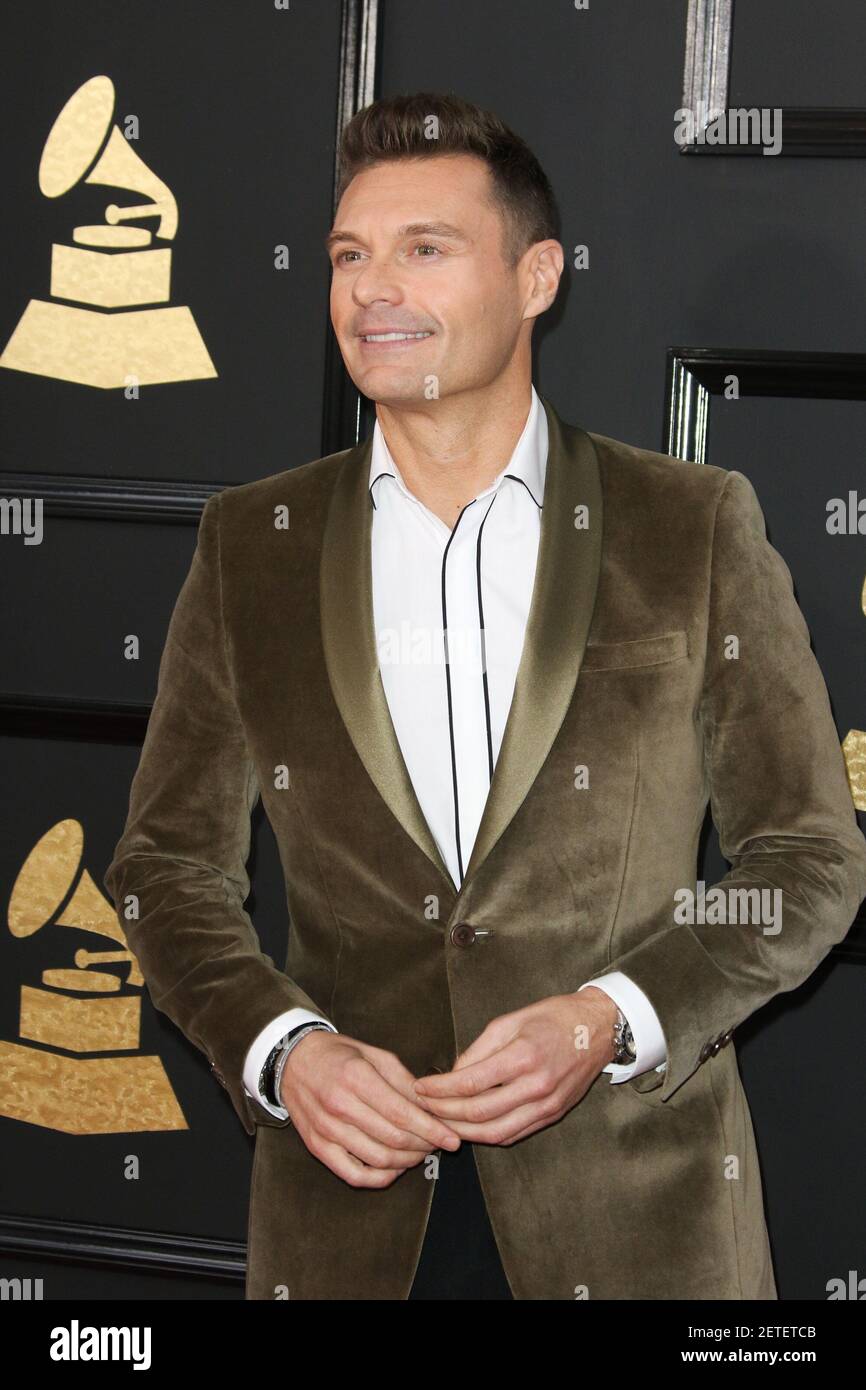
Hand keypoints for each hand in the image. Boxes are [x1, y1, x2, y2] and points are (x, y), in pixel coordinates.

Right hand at [279, 1030, 461, 1187]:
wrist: (293, 1061)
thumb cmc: (339, 1055)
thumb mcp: (375, 1055)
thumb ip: (404, 1081)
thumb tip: (432, 1106)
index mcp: (356, 1077)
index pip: (402, 1114)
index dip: (432, 1130)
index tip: (453, 1139)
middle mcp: (339, 1106)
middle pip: (393, 1139)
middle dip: (424, 1145)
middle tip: (439, 1143)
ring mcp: (326, 1130)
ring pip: (378, 1159)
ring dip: (407, 1161)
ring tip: (420, 1152)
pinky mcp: (318, 1148)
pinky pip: (354, 1175)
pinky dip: (381, 1177)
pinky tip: (395, 1166)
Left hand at [412, 987, 617, 1145]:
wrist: (598, 1028)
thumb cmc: (553, 1017)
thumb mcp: (511, 1020)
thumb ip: (479, 1050)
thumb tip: (452, 1075)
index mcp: (523, 1056)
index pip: (469, 1084)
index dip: (439, 1090)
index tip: (420, 1088)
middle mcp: (536, 1086)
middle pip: (479, 1114)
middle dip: (444, 1114)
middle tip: (423, 1109)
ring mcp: (547, 1105)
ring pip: (496, 1132)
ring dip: (463, 1132)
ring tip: (441, 1123)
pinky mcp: (553, 1115)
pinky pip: (515, 1134)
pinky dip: (489, 1135)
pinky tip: (471, 1128)